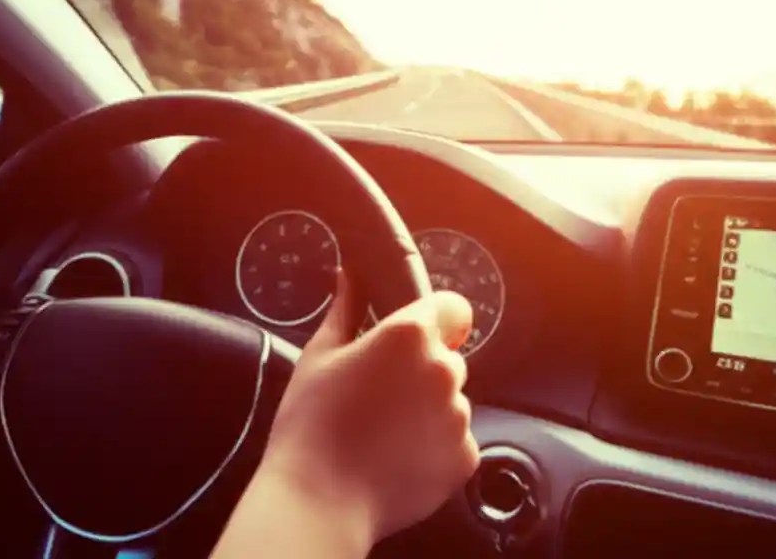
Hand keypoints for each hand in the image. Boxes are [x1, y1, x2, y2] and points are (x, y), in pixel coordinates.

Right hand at [258, 272, 479, 544]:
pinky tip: (396, 455)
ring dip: (428, 409)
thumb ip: (345, 308)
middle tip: (380, 393)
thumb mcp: (320, 356)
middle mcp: (442, 371)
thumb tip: (350, 275)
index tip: (417, 334)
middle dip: (421, 370)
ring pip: (451, 401)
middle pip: (448, 357)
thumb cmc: (310, 425)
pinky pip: (456, 440)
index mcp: (408, 337)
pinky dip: (434, 446)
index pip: (453, 307)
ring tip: (383, 430)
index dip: (436, 317)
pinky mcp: (465, 457)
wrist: (319, 499)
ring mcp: (458, 417)